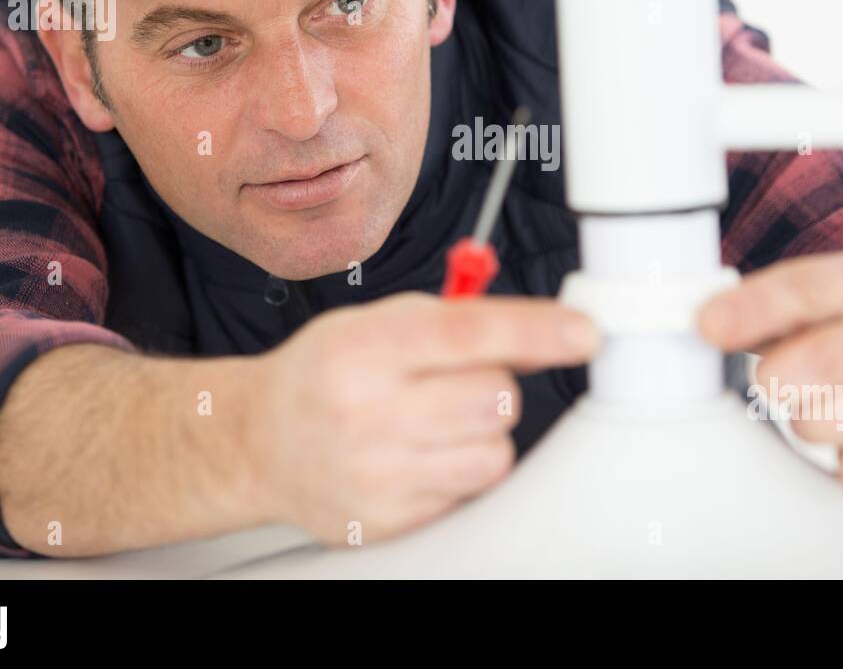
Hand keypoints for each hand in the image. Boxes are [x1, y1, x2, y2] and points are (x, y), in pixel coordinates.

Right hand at [259, 292, 600, 543]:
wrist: (258, 442)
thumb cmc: (327, 372)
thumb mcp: (377, 323)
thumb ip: (457, 321)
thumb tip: (547, 332)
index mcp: (362, 348)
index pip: (469, 335)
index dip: (537, 331)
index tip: (584, 332)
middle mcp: (366, 412)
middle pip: (495, 398)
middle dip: (497, 383)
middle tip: (461, 379)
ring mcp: (376, 475)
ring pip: (494, 451)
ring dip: (484, 431)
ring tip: (437, 419)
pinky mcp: (388, 521)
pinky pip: (470, 491)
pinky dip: (461, 468)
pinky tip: (419, 453)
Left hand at [696, 251, 842, 497]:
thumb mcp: (825, 307)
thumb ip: (762, 310)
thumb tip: (697, 321)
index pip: (808, 287)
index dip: (752, 308)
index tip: (706, 327)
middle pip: (835, 355)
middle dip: (782, 376)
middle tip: (766, 383)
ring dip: (815, 423)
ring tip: (806, 417)